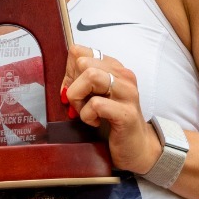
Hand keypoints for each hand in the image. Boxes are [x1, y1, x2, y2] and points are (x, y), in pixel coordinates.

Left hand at [63, 45, 162, 173]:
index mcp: (114, 68)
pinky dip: (88, 116)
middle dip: (73, 86)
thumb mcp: (94, 95)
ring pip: (90, 76)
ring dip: (79, 98)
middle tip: (80, 104)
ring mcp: (127, 93)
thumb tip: (63, 84)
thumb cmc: (111, 121)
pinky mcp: (126, 113)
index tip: (75, 90)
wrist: (135, 147)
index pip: (79, 51)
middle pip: (83, 63)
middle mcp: (123, 76)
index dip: (69, 72)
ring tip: (86, 112)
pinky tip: (96, 122)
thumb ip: (79, 82)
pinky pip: (95, 104)